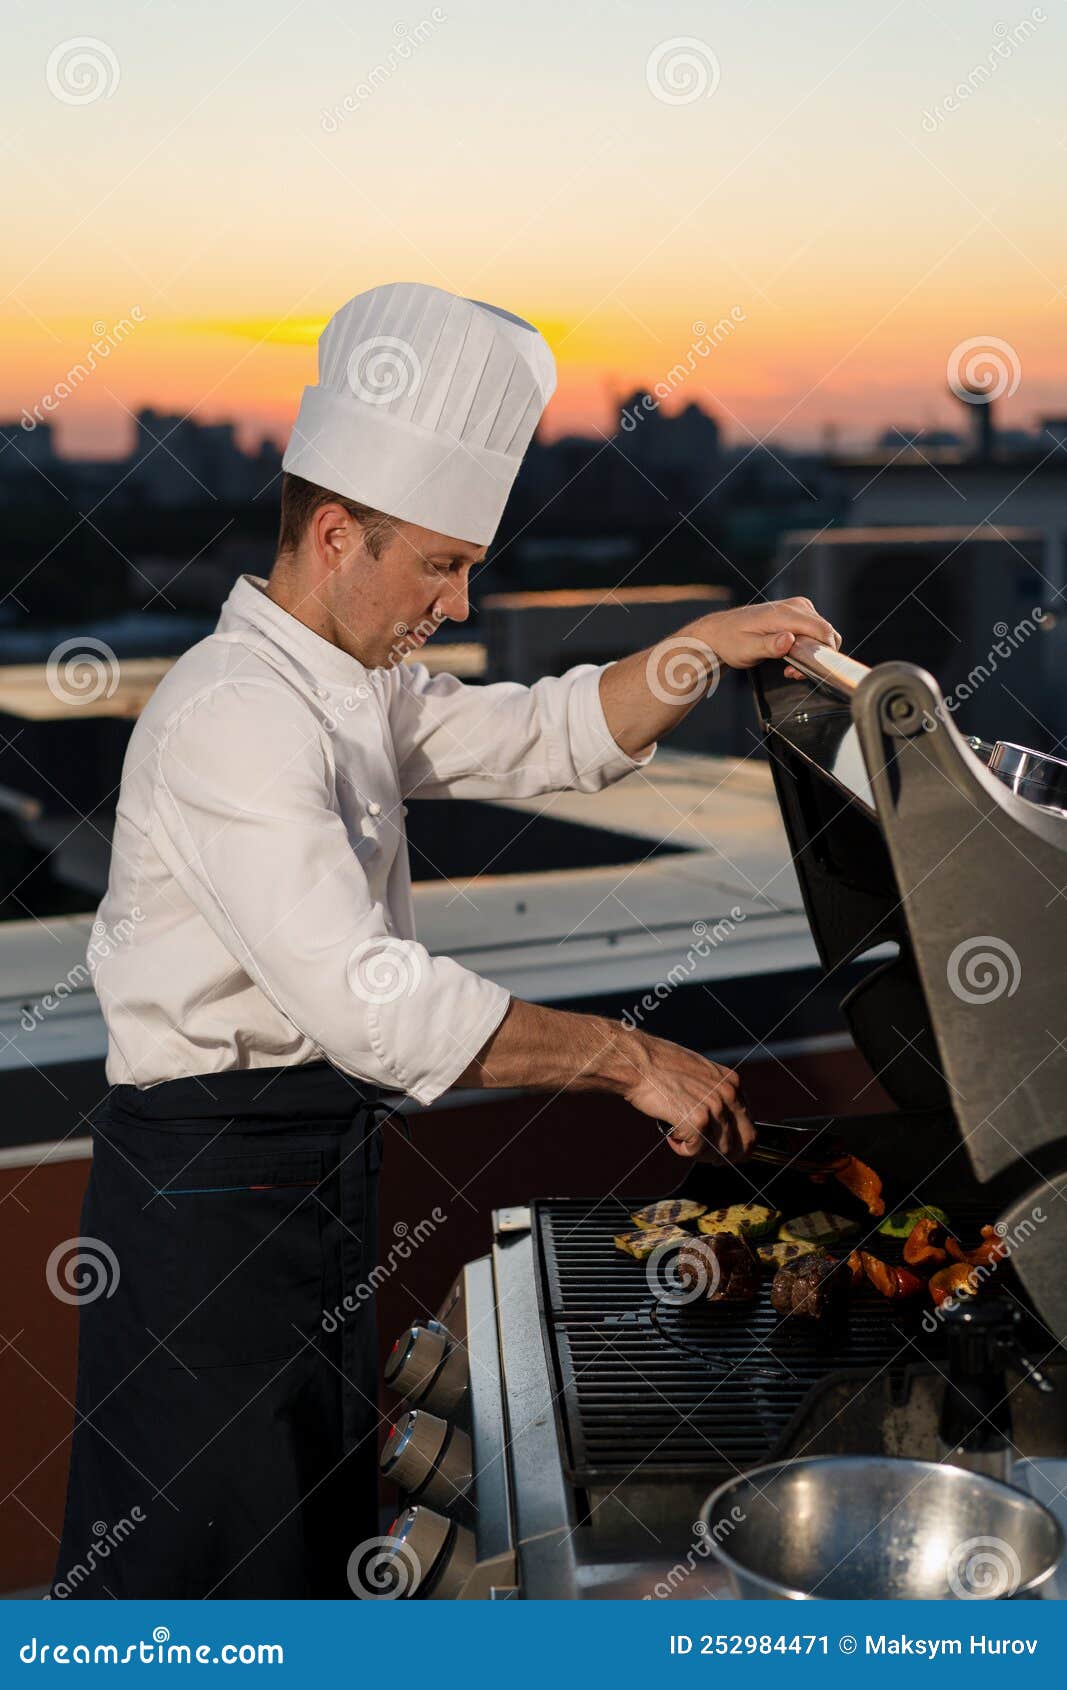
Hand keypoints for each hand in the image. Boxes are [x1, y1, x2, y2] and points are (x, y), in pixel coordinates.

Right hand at [617, 1030, 755, 1162]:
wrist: (639, 1062)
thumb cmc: (661, 1066)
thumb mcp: (701, 1074)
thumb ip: (716, 1095)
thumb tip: (722, 1123)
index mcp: (733, 1083)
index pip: (750, 1128)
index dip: (738, 1145)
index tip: (725, 1151)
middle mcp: (729, 1095)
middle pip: (743, 1145)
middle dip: (726, 1157)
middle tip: (708, 1157)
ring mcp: (714, 1108)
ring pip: (719, 1152)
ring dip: (699, 1153)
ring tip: (680, 1138)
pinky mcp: (697, 1121)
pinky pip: (696, 1151)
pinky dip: (682, 1149)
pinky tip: (670, 1135)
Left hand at [698, 597, 840, 675]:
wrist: (720, 632)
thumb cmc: (730, 641)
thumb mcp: (746, 649)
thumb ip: (769, 646)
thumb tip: (789, 640)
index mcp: (784, 613)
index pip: (822, 630)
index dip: (822, 654)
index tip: (803, 670)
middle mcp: (796, 605)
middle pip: (826, 632)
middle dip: (816, 656)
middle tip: (793, 672)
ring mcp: (798, 607)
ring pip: (822, 632)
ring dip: (812, 653)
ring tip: (789, 666)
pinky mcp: (798, 612)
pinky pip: (814, 630)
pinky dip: (808, 646)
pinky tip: (790, 657)